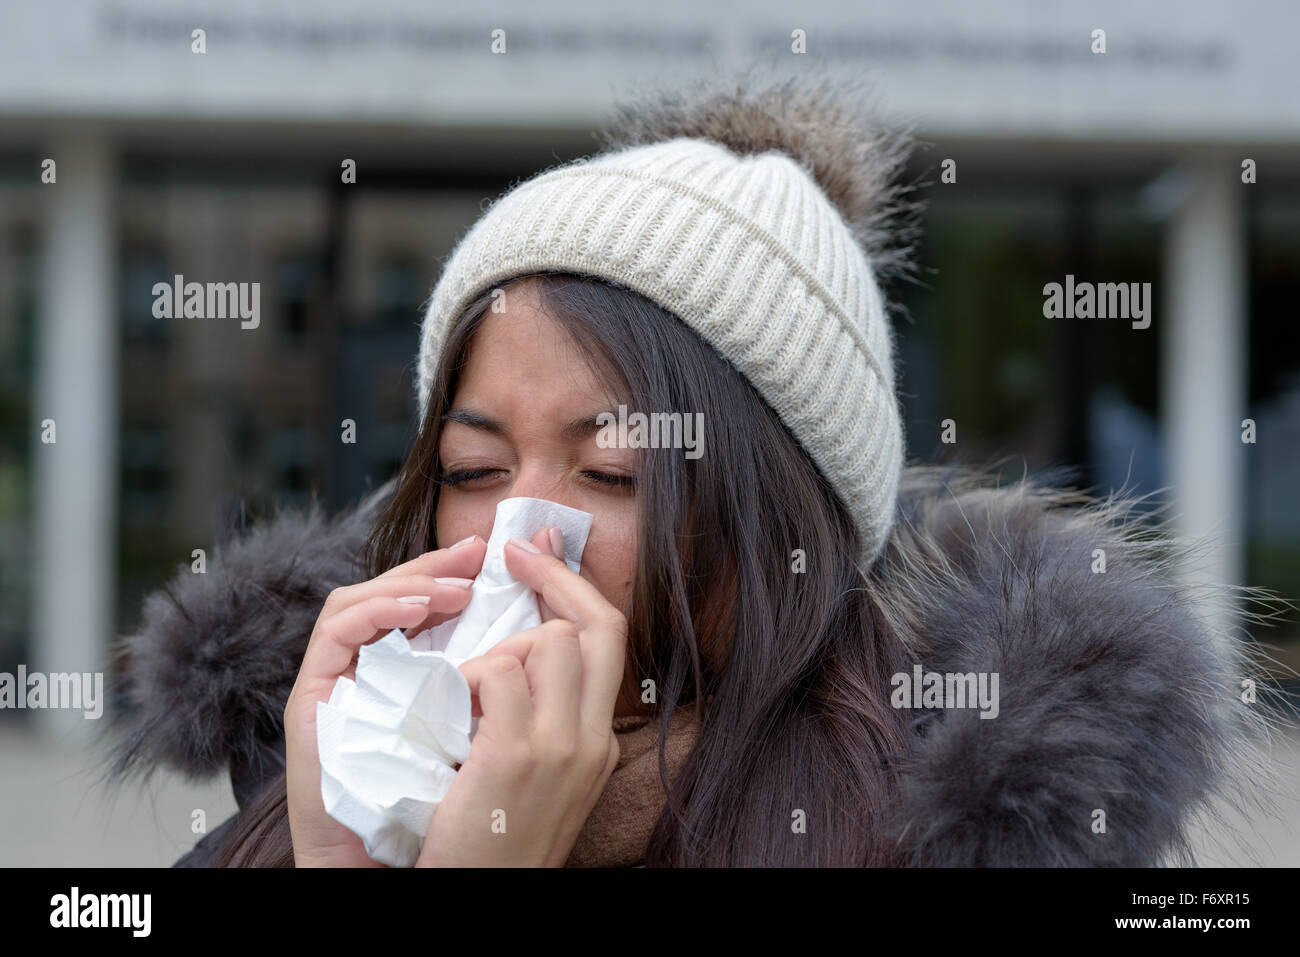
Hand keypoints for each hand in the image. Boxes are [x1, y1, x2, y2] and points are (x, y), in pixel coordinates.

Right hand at [284, 535, 487, 866]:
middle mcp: (370, 672)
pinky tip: (419, 609)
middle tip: (483, 549)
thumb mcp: (491, 738)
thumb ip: (505, 688)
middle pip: (397, 591)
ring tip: (456, 583)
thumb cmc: (443, 813)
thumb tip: (552, 636)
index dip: (466, 574)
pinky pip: (338, 628)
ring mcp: (339, 681)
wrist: (389, 870)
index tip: (516, 556)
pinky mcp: (312, 696)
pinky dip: (379, 609)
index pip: (429, 604)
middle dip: (443, 564)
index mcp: (410, 677)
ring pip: (363, 597)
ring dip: (414, 581)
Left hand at [416, 526, 626, 866]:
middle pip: (598, 624)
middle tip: (514, 557)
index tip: (543, 554)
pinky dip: (466, 675)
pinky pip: (496, 671)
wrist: (477, 904)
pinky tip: (451, 710)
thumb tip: (519, 654)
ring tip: (468, 684)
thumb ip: (540, 720)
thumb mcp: (537, 781)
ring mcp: (560, 746)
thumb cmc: (492, 844)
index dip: (575, 587)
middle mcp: (591, 740)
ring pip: (547, 639)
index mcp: (598, 743)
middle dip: (555, 578)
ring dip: (500, 644)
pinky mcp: (516, 754)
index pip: (608, 639)